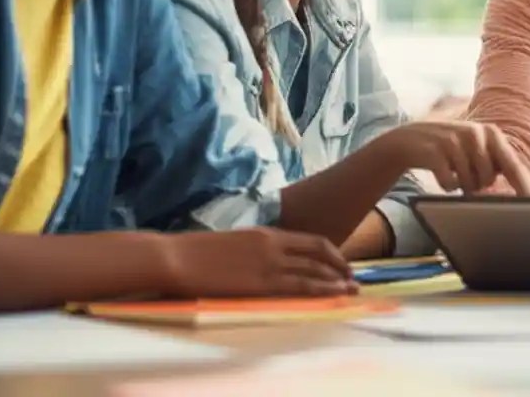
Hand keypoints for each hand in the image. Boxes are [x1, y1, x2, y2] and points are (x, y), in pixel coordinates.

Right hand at [162, 228, 355, 297]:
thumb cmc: (196, 253)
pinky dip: (320, 291)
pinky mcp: (260, 283)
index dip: (331, 253)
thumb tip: (267, 259)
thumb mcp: (235, 243)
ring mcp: (268, 264)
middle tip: (354, 279)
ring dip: (335, 281)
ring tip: (351, 290)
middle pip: (319, 253)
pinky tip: (332, 296)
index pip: (310, 241)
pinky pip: (298, 287)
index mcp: (267, 233)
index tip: (342, 264)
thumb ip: (256, 249)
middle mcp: (273, 245)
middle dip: (340, 267)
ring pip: (313, 272)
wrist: (175, 257)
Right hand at [367, 121, 529, 195]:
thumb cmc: (450, 151)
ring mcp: (455, 140)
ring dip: (460, 185)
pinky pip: (449, 184)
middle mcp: (476, 133)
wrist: (407, 140)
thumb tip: (522, 194)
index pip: (514, 166)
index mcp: (492, 134)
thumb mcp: (475, 151)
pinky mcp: (435, 151)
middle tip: (465, 173)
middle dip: (477, 184)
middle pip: (488, 179)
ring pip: (469, 184)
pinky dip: (445, 185)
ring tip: (452, 170)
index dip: (525, 187)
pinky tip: (439, 172)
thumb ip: (496, 165)